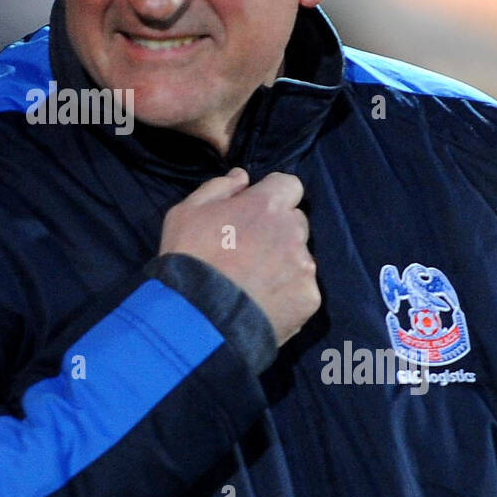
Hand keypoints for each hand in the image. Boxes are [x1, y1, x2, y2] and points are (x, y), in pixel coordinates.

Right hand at [158, 167, 319, 347]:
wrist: (197, 320)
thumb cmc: (188, 259)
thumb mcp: (186, 212)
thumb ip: (218, 188)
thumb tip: (243, 177)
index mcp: (267, 205)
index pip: (289, 185)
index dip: (271, 197)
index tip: (253, 213)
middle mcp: (293, 230)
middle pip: (295, 221)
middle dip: (277, 231)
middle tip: (248, 252)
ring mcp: (304, 266)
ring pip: (300, 256)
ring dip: (283, 263)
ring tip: (252, 283)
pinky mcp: (309, 299)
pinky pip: (302, 289)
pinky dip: (287, 293)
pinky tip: (261, 302)